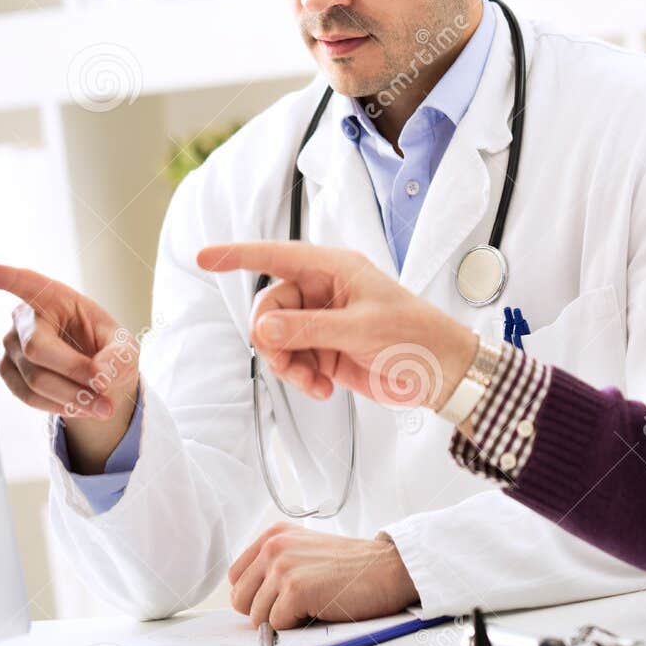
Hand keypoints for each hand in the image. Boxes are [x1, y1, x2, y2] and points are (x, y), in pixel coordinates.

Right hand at [0, 263, 139, 473]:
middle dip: (74, 372)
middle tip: (105, 387)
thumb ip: (119, 357)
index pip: (29, 284)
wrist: (97, 377)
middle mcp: (26, 318)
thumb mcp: (126, 347)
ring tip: (104, 407)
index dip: (8, 279)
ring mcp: (11, 345)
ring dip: (73, 397)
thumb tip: (99, 376)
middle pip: (37, 348)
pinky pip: (28, 395)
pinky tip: (81, 406)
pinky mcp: (7, 371)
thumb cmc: (109, 351)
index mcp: (56, 298)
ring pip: (35, 378)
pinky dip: (59, 405)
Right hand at [196, 242, 477, 408]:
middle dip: (270, 338)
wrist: (442, 373)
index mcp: (335, 269)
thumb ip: (308, 329)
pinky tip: (321, 389)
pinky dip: (300, 377)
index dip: (238, 256)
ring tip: (310, 381)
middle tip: (286, 361)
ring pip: (277, 339)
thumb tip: (262, 330)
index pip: (277, 256)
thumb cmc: (415, 336)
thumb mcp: (360, 330)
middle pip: (270, 307)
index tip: (203, 257)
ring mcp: (323, 322)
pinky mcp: (326, 351)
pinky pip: (293, 361)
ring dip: (285, 363)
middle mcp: (324, 291)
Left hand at [227, 521, 418, 626]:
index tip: (280, 597)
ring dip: (284, 619)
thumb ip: (275, 564)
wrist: (389, 568)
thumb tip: (248, 600)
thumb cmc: (353, 567)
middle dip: (265, 610)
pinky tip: (320, 608)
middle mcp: (274, 546)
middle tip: (298, 605)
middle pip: (240, 599)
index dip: (257, 595)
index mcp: (274, 535)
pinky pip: (277, 626)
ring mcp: (283, 567)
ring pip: (257, 617)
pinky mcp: (295, 590)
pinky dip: (297, 626)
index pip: (236, 577)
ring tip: (314, 603)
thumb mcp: (305, 551)